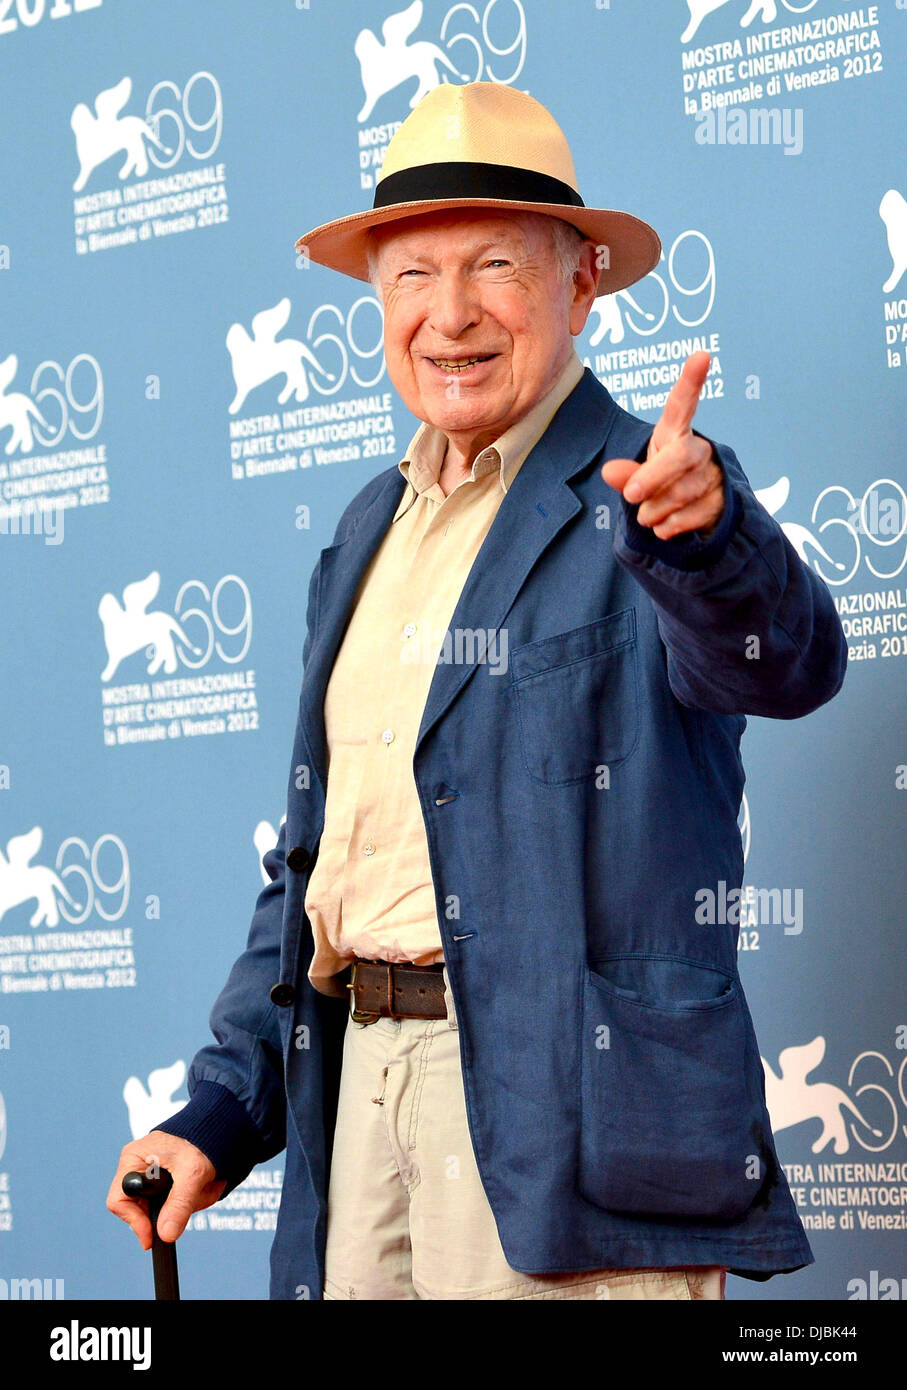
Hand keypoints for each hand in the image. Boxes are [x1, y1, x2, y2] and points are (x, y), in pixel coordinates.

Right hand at [106, 1131, 226, 1246]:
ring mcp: (152, 1175)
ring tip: (209, 1186)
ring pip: (162, 1208)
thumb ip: (179, 1203)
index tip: (152, 1238)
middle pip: (142, 1208)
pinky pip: (175, 1201)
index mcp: (133, 1159)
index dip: (134, 1222)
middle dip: (172, 1210)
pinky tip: (207, 1186)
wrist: (218, 1124)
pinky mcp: (167, 1180)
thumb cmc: (201, 1139)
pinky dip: (193, 1198)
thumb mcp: (192, 1172)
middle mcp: (138, 1167)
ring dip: (188, 1204)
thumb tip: (166, 1235)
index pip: (119, 1201)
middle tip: (197, 1199)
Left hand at [601, 350, 724, 539]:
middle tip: (631, 495)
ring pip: (680, 494)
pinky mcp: (720, 502)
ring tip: (647, 515)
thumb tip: (610, 472)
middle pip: (681, 457)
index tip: (702, 355)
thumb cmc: (659, 483)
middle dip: (653, 478)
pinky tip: (665, 523)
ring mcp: (712, 476)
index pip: (681, 405)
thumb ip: (626, 474)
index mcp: (674, 434)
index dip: (690, 381)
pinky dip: (668, 527)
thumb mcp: (639, 476)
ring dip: (654, 511)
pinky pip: (687, 517)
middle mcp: (698, 450)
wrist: (691, 512)